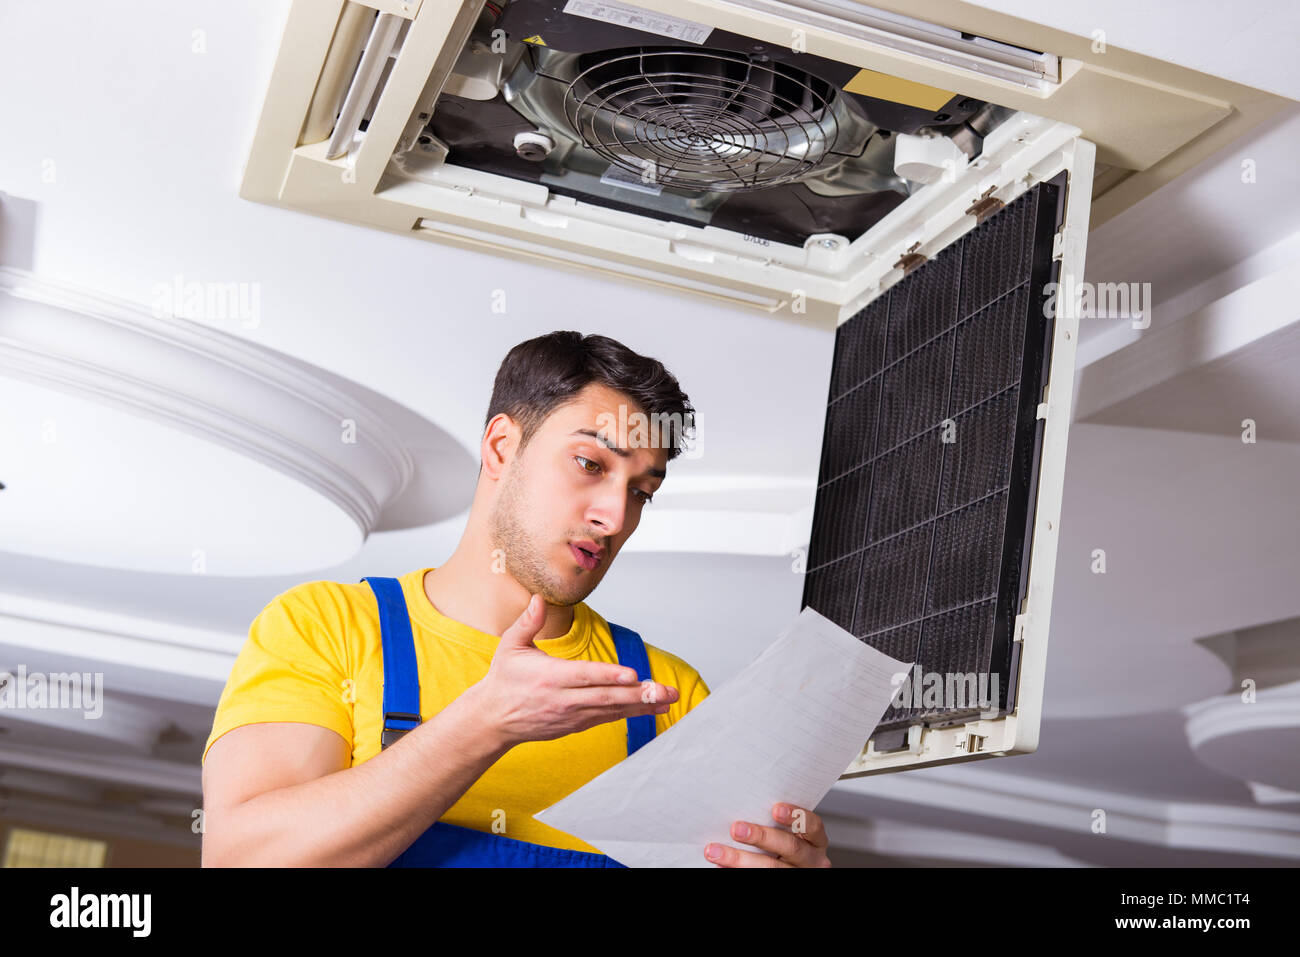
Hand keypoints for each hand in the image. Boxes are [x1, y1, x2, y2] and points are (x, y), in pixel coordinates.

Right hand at [469, 593, 678, 749]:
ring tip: (667, 701)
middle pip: (606, 697)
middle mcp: (563, 699)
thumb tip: (540, 597)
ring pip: (611, 710)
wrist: (492, 719)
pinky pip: (606, 718)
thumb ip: (528, 622)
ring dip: (642, 706)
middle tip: (666, 691)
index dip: (609, 675)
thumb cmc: (504, 679)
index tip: (633, 675)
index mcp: (550, 677)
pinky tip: (651, 709)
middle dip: (639, 694)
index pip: (584, 675)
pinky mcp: (575, 725)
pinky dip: (629, 714)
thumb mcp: (510, 646)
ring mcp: (571, 715)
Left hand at [704, 803, 831, 867]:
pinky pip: (760, 878)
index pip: (813, 826)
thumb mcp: (788, 832)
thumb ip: (774, 821)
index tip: (775, 809)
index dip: (795, 816)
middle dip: (761, 837)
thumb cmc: (782, 845)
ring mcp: (799, 874)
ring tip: (716, 851)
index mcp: (815, 841)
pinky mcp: (781, 884)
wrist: (783, 867)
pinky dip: (737, 872)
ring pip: (772, 868)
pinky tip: (721, 866)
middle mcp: (812, 860)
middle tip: (736, 829)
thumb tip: (743, 802)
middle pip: (790, 847)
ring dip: (740, 859)